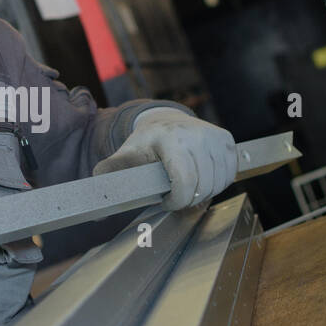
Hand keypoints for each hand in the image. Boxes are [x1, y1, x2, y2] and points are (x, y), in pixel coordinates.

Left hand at [92, 108, 236, 210]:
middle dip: (188, 199)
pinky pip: (230, 174)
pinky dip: (218, 183)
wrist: (163, 121)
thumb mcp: (124, 157)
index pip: (185, 182)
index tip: (167, 202)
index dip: (177, 201)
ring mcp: (214, 136)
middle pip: (202, 186)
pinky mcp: (226, 140)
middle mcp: (196, 134)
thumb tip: (96, 204)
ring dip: (204, 193)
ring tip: (186, 187)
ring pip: (218, 183)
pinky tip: (202, 179)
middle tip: (175, 196)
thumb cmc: (144, 144)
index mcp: (170, 139)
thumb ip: (109, 177)